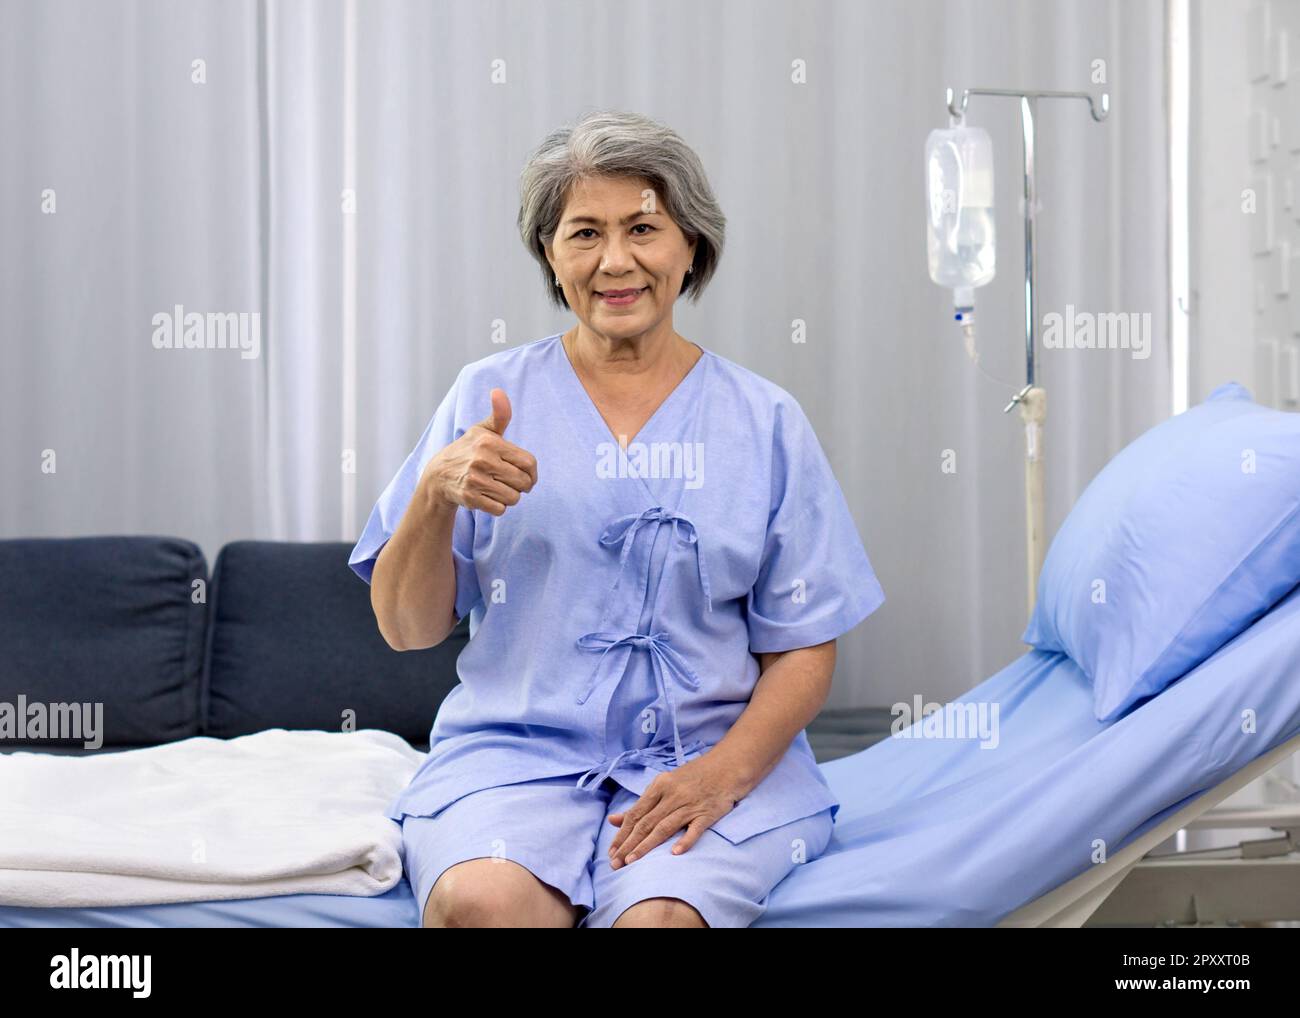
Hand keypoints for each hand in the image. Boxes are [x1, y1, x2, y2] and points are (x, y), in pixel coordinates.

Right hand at [421, 388, 537, 515]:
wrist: (438, 475)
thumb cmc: (467, 450)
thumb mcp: (482, 431)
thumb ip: (499, 415)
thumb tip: (498, 391)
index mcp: (490, 442)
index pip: (529, 463)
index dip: (532, 472)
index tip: (527, 475)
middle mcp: (482, 460)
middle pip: (523, 482)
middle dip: (522, 486)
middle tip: (513, 484)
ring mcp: (475, 480)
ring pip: (513, 498)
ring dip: (510, 497)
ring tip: (499, 489)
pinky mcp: (470, 498)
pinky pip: (500, 509)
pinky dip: (498, 507)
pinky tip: (489, 498)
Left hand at [606, 755, 742, 867]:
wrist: (727, 766)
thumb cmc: (693, 777)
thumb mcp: (664, 784)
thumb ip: (642, 803)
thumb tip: (613, 820)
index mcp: (659, 786)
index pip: (635, 814)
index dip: (622, 834)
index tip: (611, 852)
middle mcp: (672, 795)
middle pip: (646, 823)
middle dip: (628, 845)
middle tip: (616, 863)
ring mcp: (690, 804)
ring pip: (664, 827)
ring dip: (646, 846)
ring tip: (632, 862)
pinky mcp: (707, 813)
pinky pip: (695, 829)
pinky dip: (684, 840)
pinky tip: (674, 853)